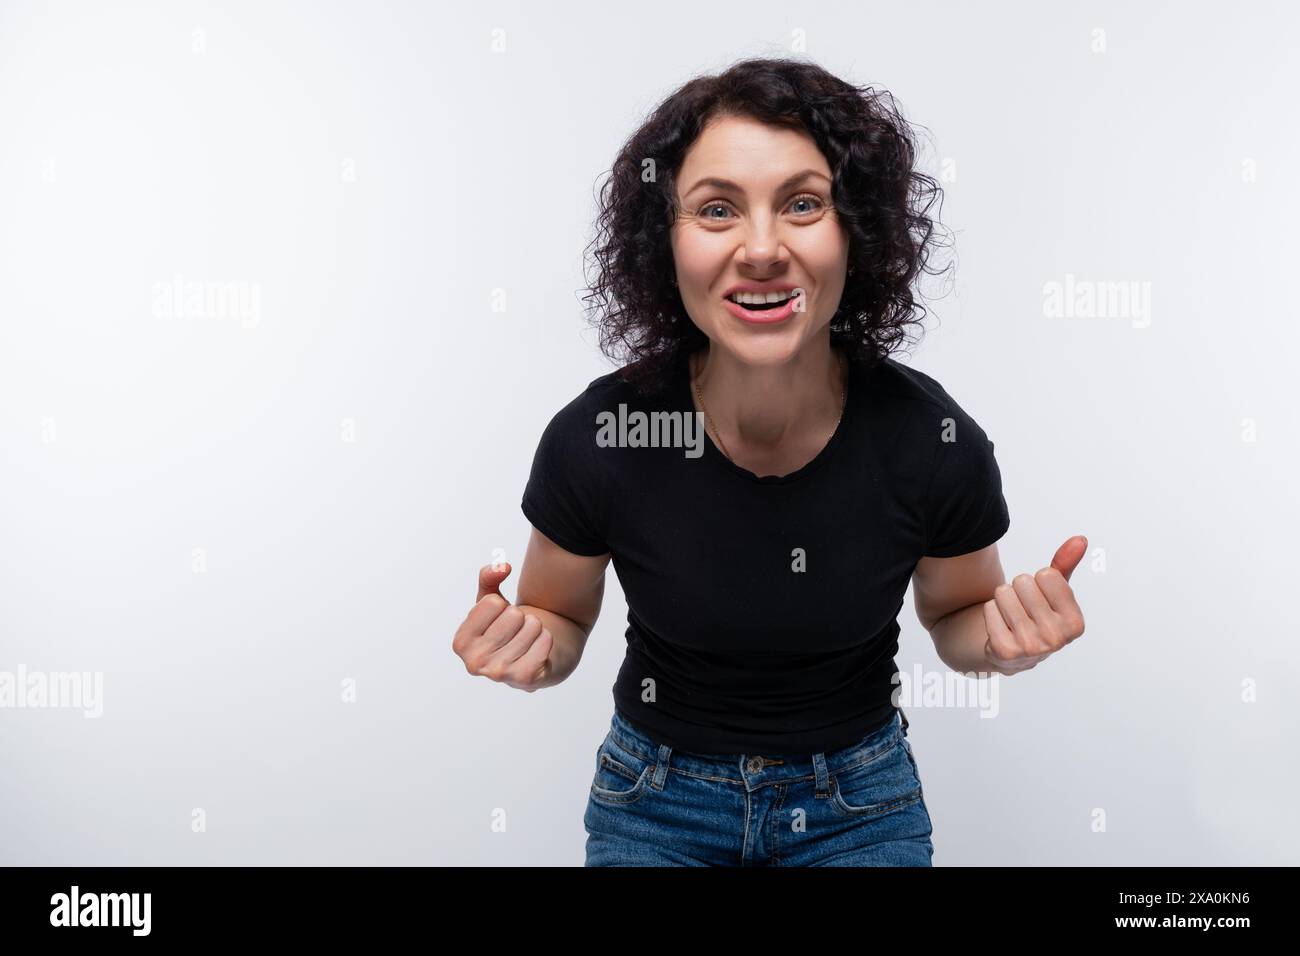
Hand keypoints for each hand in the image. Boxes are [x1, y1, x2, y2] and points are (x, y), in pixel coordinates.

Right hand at [452, 562, 553, 691]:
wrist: (539, 657)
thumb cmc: (509, 629)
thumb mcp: (492, 602)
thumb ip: (489, 577)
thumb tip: (502, 566)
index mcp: (461, 643)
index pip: (492, 603)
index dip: (501, 605)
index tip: (499, 620)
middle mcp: (475, 662)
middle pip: (513, 615)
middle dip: (521, 617)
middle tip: (518, 631)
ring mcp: (499, 674)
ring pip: (532, 626)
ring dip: (536, 628)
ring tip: (528, 640)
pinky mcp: (526, 680)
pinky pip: (545, 641)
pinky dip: (547, 639)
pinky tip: (540, 650)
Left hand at [982, 535, 1086, 674]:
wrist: (1013, 652)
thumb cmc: (1037, 616)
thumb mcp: (1054, 592)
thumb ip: (1065, 565)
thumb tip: (1080, 540)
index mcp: (1075, 623)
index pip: (1046, 575)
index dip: (1039, 581)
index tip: (1041, 598)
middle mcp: (1056, 638)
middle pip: (1022, 582)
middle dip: (1019, 589)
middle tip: (1023, 608)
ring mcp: (1030, 647)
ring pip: (1003, 593)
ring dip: (1003, 600)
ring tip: (1011, 616)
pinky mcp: (1004, 650)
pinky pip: (988, 608)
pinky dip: (990, 612)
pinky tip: (1000, 626)